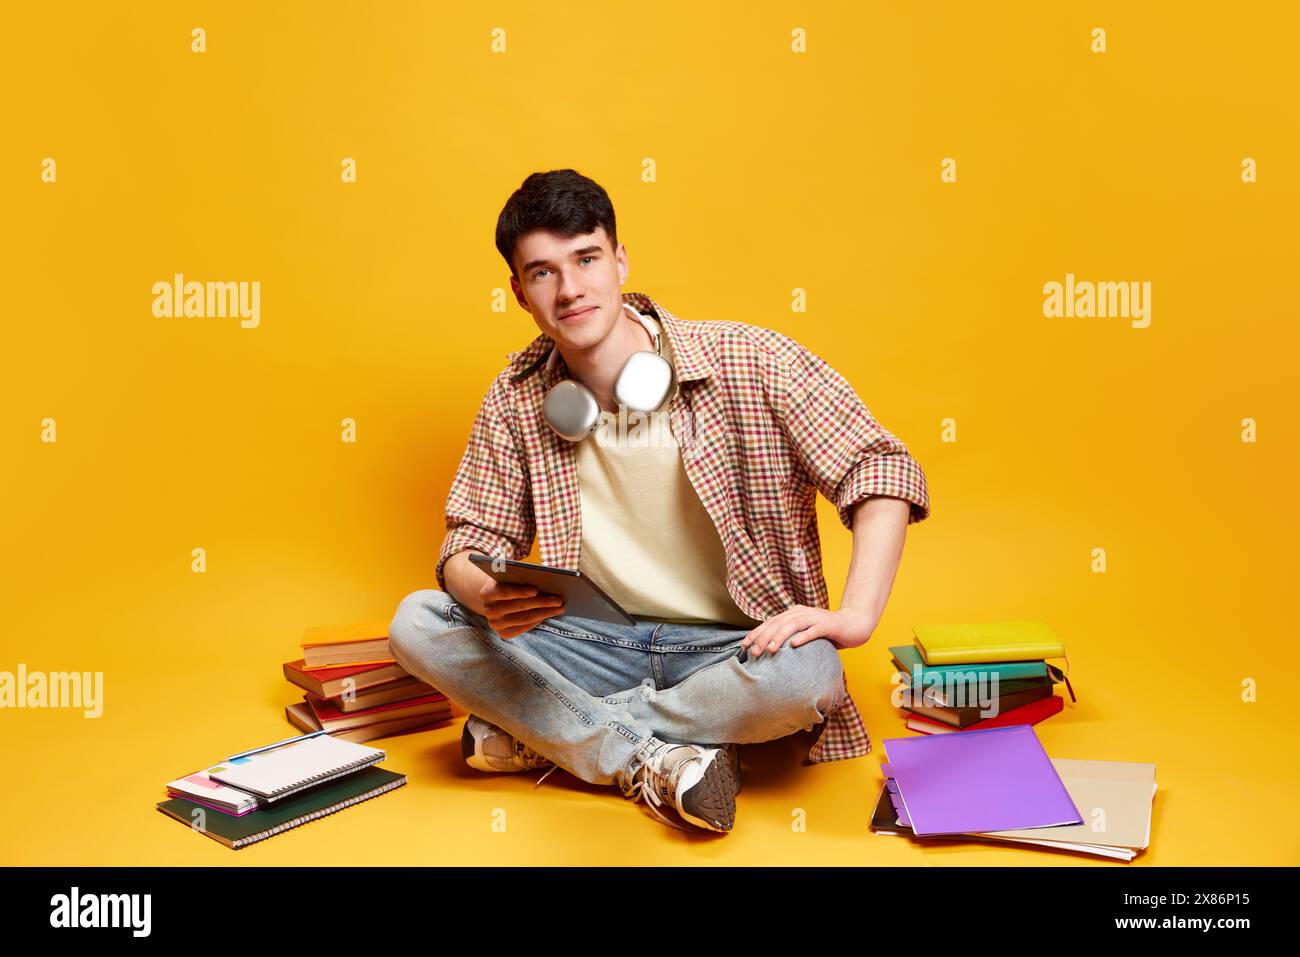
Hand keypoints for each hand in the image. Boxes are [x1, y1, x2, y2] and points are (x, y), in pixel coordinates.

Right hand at [478, 581, 564, 638]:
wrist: (495, 600)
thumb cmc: (508, 582)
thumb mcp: (510, 575)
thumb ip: (520, 575)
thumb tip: (544, 579)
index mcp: (487, 593)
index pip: (504, 592)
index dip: (520, 591)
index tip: (536, 590)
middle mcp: (488, 610)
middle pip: (519, 606)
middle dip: (541, 602)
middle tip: (559, 599)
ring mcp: (495, 624)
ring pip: (525, 618)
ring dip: (545, 613)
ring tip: (560, 607)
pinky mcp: (504, 634)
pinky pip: (525, 627)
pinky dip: (538, 620)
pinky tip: (550, 614)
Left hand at [739, 605, 877, 657]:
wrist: (855, 624)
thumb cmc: (828, 632)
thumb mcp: (805, 633)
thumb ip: (790, 637)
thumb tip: (769, 650)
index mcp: (794, 613)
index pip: (771, 622)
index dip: (756, 633)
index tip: (744, 645)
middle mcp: (802, 613)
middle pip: (778, 623)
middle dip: (764, 637)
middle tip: (753, 652)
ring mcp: (815, 618)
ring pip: (793, 625)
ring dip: (780, 637)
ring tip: (770, 649)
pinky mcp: (828, 625)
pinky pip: (814, 630)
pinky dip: (803, 636)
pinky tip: (794, 645)